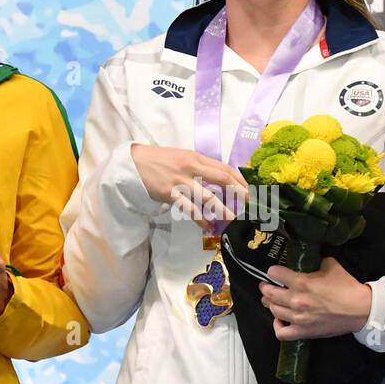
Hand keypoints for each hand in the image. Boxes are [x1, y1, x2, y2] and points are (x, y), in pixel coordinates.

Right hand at [131, 144, 248, 234]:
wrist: (135, 162)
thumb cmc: (160, 160)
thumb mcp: (183, 157)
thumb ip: (200, 166)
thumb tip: (219, 178)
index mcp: (197, 157)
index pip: (224, 167)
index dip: (239, 179)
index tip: (249, 190)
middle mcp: (192, 167)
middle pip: (222, 179)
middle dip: (238, 192)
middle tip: (249, 205)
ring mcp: (181, 181)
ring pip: (207, 197)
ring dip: (222, 209)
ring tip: (233, 220)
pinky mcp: (170, 194)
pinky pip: (188, 209)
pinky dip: (200, 218)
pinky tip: (207, 225)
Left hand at [261, 257, 370, 339]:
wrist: (360, 309)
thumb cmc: (347, 286)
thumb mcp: (331, 265)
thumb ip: (315, 262)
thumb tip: (309, 260)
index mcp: (302, 282)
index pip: (275, 273)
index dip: (273, 271)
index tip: (274, 272)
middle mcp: (296, 300)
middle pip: (269, 293)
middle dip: (265, 287)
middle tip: (266, 285)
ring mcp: (298, 318)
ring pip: (273, 310)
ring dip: (270, 304)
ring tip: (273, 301)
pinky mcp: (304, 332)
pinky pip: (281, 333)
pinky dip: (277, 326)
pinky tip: (280, 320)